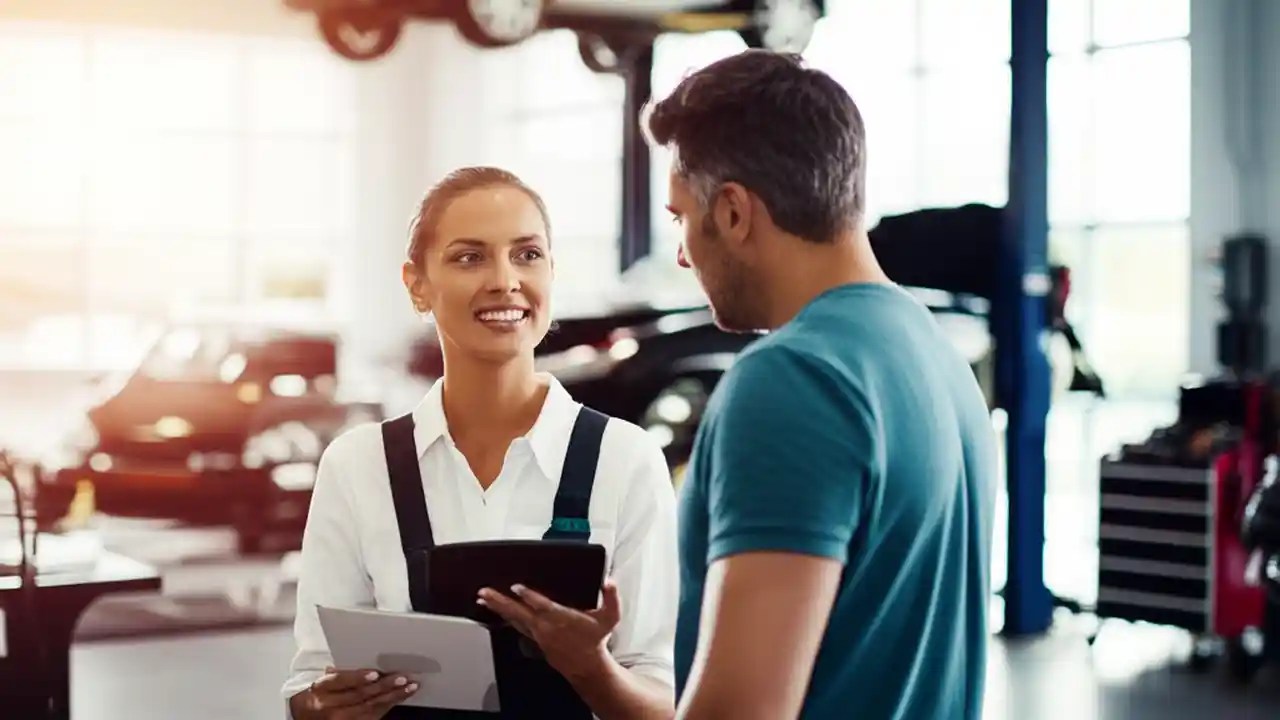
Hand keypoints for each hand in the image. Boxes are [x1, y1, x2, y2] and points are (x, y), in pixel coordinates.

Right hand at [293, 666, 418, 719]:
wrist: (306, 716)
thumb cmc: (319, 693)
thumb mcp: (323, 680)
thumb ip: (340, 672)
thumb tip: (364, 658)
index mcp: (320, 689)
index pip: (339, 681)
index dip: (358, 677)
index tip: (375, 673)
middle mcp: (329, 706)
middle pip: (360, 696)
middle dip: (384, 686)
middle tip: (402, 678)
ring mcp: (341, 719)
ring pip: (370, 708)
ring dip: (393, 697)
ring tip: (410, 687)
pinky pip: (373, 717)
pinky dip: (388, 705)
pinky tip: (400, 697)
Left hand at [478, 579, 621, 680]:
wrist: (587, 666)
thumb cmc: (596, 639)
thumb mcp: (610, 618)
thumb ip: (611, 598)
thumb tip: (609, 581)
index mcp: (560, 618)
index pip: (541, 605)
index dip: (529, 596)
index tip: (516, 587)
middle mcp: (545, 626)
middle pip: (518, 612)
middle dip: (500, 602)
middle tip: (484, 593)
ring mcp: (537, 634)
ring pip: (514, 619)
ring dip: (498, 608)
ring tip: (483, 599)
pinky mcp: (535, 639)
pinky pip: (517, 626)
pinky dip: (505, 618)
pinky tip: (498, 612)